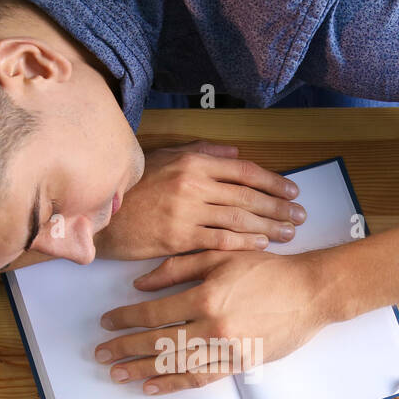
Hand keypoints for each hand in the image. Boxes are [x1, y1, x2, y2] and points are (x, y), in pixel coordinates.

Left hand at [92, 249, 336, 393]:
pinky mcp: (241, 363)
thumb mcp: (222, 256)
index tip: (107, 323)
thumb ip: (179, 268)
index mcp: (206, 294)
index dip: (125, 319)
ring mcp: (228, 348)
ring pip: (176, 363)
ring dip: (143, 370)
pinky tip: (153, 386)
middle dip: (125, 348)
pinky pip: (201, 377)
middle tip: (102, 354)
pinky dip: (174, 383)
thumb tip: (140, 285)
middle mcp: (214, 325)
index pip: (154, 312)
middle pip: (158, 341)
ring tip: (119, 374)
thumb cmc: (267, 270)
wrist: (310, 292)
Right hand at [93, 141, 306, 259]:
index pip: (244, 171)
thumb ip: (202, 152)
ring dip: (268, 227)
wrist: (99, 214)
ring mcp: (186, 211)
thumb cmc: (131, 187)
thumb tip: (235, 153)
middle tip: (300, 217)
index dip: (273, 182)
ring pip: (238, 218)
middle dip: (278, 207)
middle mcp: (193, 184)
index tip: (293, 192)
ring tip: (288, 234)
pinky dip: (243, 242)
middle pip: (247, 196)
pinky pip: (219, 240)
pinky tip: (261, 246)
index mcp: (192, 162)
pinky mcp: (177, 237)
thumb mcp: (164, 157)